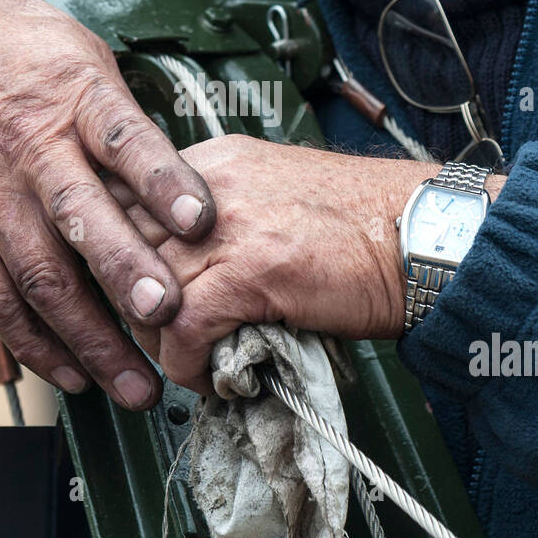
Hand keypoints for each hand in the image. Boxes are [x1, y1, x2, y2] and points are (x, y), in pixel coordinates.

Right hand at [0, 0, 216, 409]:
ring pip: (37, 275)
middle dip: (126, 273)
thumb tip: (177, 179)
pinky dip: (30, 342)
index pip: (125, 137)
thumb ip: (120, 116)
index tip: (203, 219)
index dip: (166, 179)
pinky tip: (69, 373)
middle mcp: (26, 144)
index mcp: (71, 93)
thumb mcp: (74, 50)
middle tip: (168, 320)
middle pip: (79, 216)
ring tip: (132, 383)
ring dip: (88, 338)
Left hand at [108, 135, 430, 392]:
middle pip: (121, 244)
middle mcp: (209, 185)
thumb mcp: (275, 196)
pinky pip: (183, 327)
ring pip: (144, 291)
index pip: (123, 198)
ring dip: (159, 341)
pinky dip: (188, 364)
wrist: (422, 235)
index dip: (116, 254)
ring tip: (188, 360)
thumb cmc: (360, 224)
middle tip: (149, 335)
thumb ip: (222, 216)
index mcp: (214, 161)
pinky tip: (212, 376)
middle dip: (127, 300)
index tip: (127, 291)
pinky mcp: (249, 270)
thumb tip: (181, 265)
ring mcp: (227, 225)